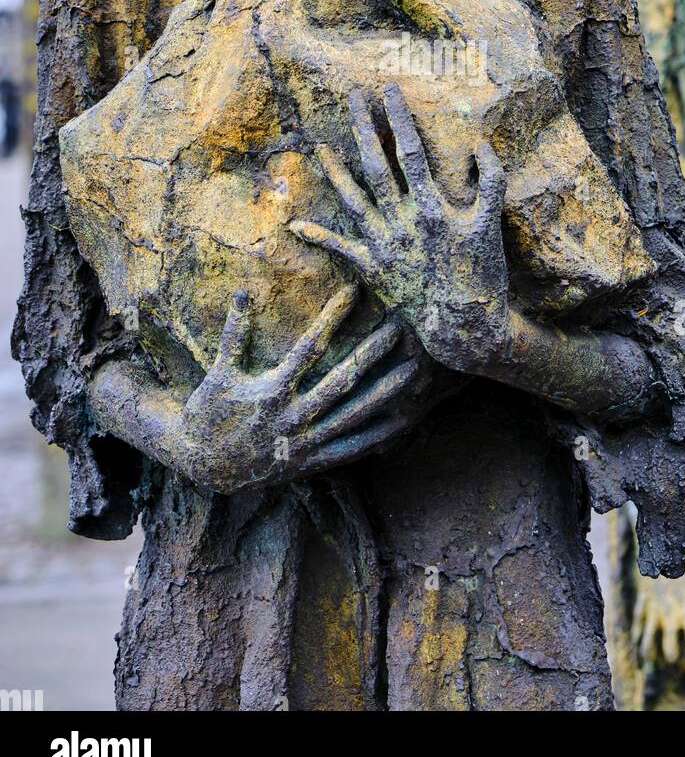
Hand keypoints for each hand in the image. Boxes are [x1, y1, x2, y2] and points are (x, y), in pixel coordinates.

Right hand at [89, 283, 434, 493]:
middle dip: (372, 352)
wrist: (200, 466)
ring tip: (412, 372)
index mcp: (271, 391)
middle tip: (400, 329)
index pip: (309, 347)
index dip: (332, 318)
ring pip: (353, 415)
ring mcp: (303, 443)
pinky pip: (349, 450)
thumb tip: (242, 290)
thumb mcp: (219, 372)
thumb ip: (235, 332)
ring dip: (384, 392)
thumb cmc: (208, 413)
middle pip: (341, 380)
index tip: (354, 292)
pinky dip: (375, 437)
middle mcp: (292, 417)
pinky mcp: (308, 463)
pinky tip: (400, 423)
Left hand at [289, 84, 509, 373]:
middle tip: (351, 97)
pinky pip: (340, 249)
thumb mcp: (493, 223)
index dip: (397, 118)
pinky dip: (318, 237)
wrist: (464, 325)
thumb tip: (478, 143)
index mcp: (430, 206)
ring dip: (335, 171)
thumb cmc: (482, 273)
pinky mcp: (371, 269)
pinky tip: (296, 224)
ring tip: (320, 146)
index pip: (409, 151)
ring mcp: (383, 245)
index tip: (388, 90)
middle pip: (375, 165)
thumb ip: (491, 180)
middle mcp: (401, 221)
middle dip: (363, 128)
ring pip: (353, 200)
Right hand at [631, 560, 684, 668]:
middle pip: (671, 653)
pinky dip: (638, 646)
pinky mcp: (641, 604)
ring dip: (653, 664)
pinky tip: (641, 659)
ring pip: (648, 646)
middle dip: (679, 668)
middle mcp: (669, 614)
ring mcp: (652, 610)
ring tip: (656, 678)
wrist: (662, 540)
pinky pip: (637, 630)